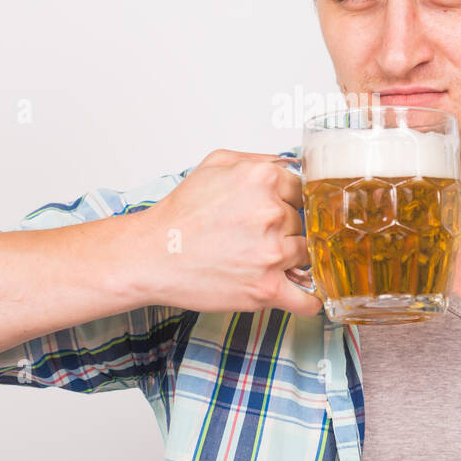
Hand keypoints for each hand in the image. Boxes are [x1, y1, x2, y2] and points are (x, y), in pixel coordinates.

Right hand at [133, 150, 322, 315]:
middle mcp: (270, 213)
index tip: (275, 213)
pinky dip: (308, 300)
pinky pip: (306, 299)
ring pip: (305, 254)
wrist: (152, 254)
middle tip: (254, 236)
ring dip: (290, 259)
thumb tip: (288, 166)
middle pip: (302, 222)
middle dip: (284, 230)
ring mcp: (271, 252)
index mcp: (262, 178)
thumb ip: (258, 159)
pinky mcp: (266, 288)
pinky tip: (303, 296)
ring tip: (262, 260)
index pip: (300, 191)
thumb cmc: (179, 214)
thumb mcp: (216, 164)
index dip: (287, 203)